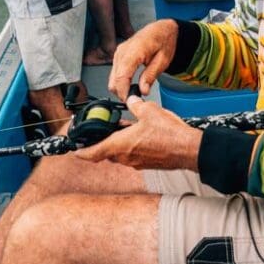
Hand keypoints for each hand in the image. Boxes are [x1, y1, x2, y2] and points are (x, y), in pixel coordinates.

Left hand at [75, 95, 201, 170]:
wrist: (189, 150)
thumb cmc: (170, 135)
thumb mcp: (149, 111)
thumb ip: (136, 105)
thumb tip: (131, 100)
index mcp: (121, 145)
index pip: (93, 153)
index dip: (81, 152)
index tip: (75, 150)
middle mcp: (126, 157)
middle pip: (106, 152)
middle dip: (102, 143)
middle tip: (102, 132)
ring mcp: (137, 162)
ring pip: (120, 154)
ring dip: (118, 144)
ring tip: (123, 129)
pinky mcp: (148, 163)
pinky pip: (133, 155)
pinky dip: (130, 146)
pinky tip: (139, 135)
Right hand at [108, 19, 178, 99]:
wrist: (162, 29)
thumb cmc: (164, 41)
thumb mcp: (163, 60)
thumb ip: (151, 76)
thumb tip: (143, 91)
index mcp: (135, 50)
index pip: (123, 75)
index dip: (124, 91)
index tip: (130, 101)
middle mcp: (123, 50)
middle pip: (114, 79)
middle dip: (122, 92)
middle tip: (135, 99)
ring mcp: (119, 52)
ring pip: (112, 78)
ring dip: (121, 87)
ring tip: (134, 92)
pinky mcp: (118, 55)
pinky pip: (115, 72)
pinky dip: (121, 81)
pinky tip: (130, 84)